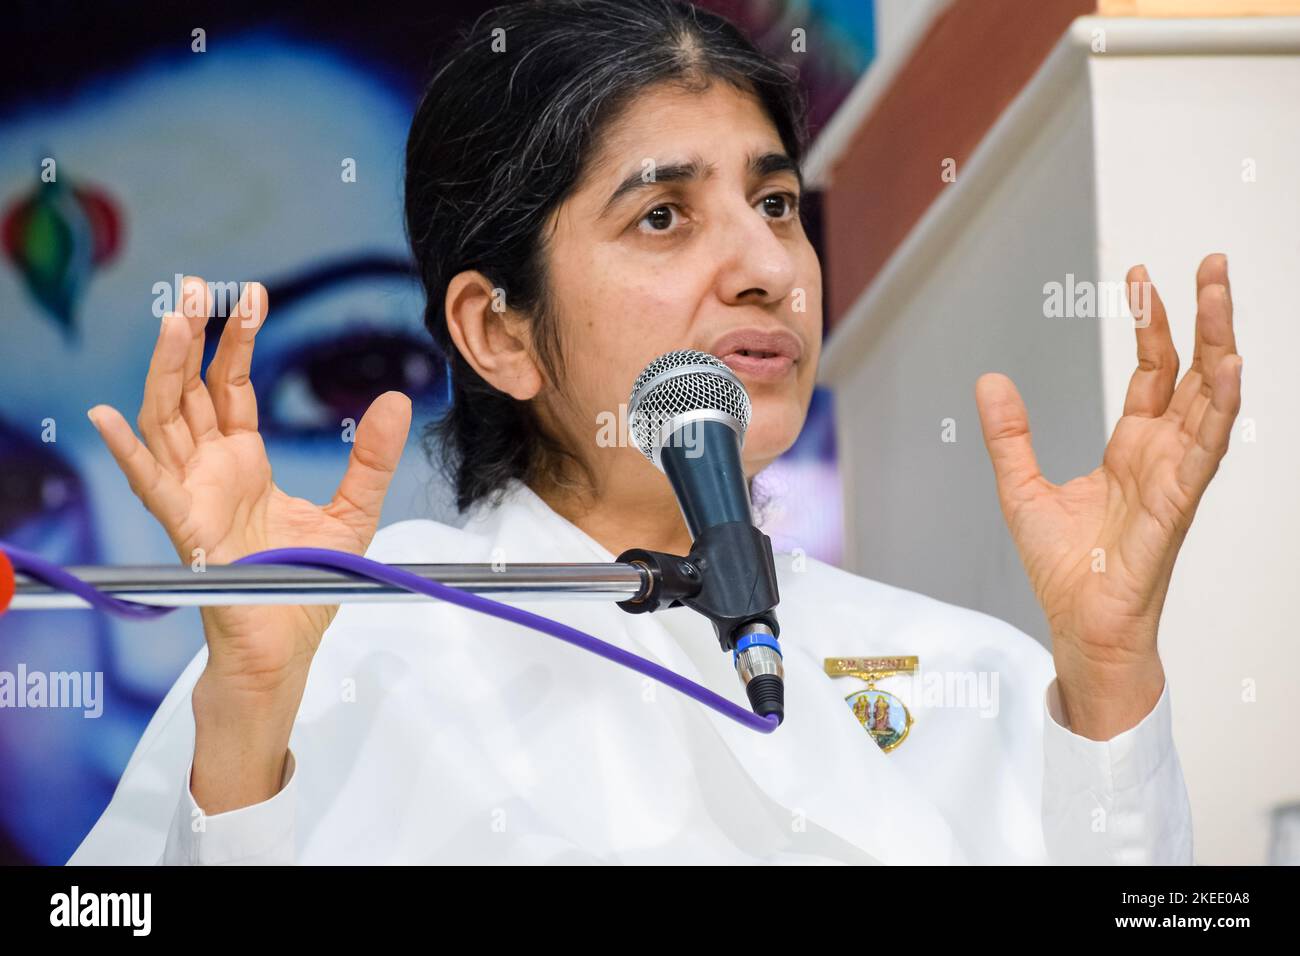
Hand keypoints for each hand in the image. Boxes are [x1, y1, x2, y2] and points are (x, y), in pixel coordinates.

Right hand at [88, 275, 410, 781]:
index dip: (237, 342)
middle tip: (198, 286)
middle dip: (192, 339)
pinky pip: (150, 486)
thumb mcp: (354, 513)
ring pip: (165, 421)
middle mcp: (210, 472)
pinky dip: (126, 452)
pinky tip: (108, 417)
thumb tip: (398, 400)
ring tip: (174, 320)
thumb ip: (371, 459)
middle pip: (191, 391)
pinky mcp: (185, 530)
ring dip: (164, 371)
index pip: (232, 388)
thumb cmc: (308, 585)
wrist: (285, 648)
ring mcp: (192, 497)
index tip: (252, 296)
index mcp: (244, 463)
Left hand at [975, 254, 1240, 738]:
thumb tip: (989, 383)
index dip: (1152, 326)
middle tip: (1207, 262)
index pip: (1154, 373)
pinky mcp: (1178, 501)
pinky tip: (1227, 366)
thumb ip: (1010, 436)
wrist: (1079, 625)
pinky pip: (1206, 447)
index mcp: (1133, 449)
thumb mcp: (1021, 488)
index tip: (1142, 277)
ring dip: (1218, 343)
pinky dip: (1219, 405)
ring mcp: (1176, 475)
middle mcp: (1163, 455)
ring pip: (1210, 397)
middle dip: (1203, 316)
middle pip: (1194, 372)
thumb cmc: (1065, 570)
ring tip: (1219, 292)